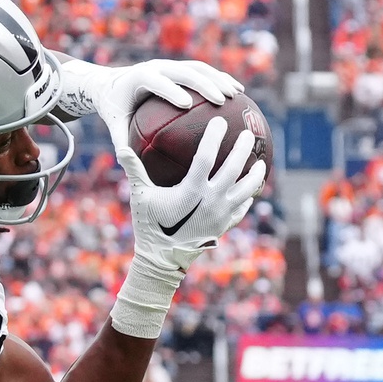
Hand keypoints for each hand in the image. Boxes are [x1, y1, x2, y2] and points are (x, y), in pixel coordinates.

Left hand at [53, 54, 241, 147]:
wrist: (112, 84)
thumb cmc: (115, 109)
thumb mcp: (115, 125)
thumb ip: (121, 142)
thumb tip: (129, 165)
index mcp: (138, 78)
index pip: (155, 81)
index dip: (170, 90)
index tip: (185, 104)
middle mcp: (156, 66)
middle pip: (183, 71)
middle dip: (203, 84)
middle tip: (220, 100)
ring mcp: (170, 65)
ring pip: (198, 68)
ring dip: (219, 79)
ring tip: (236, 95)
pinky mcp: (180, 66)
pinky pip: (204, 70)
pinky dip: (221, 78)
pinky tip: (238, 92)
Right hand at [123, 116, 266, 268]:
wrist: (161, 261)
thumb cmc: (149, 226)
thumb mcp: (140, 197)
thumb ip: (135, 171)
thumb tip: (121, 149)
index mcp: (192, 190)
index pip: (206, 156)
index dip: (214, 136)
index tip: (220, 121)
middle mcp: (211, 201)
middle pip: (234, 169)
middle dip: (242, 149)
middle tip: (248, 135)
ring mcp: (221, 215)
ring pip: (247, 190)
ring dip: (256, 175)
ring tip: (261, 163)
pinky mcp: (224, 226)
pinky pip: (242, 210)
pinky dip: (248, 199)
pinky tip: (251, 192)